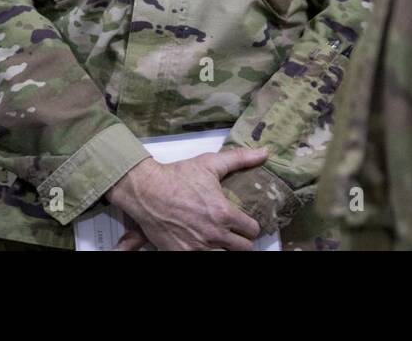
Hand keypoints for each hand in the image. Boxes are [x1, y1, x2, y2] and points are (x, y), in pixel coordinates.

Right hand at [106, 146, 268, 250]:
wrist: (147, 190)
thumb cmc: (178, 176)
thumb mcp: (210, 163)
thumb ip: (240, 158)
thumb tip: (265, 152)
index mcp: (223, 214)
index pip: (252, 231)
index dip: (251, 226)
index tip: (245, 223)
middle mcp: (213, 235)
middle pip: (244, 249)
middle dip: (242, 241)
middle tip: (235, 234)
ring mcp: (197, 248)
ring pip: (225, 257)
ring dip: (224, 249)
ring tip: (220, 240)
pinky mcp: (181, 254)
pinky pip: (202, 260)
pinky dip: (205, 253)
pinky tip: (202, 245)